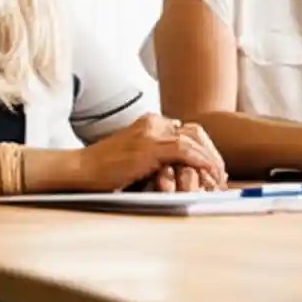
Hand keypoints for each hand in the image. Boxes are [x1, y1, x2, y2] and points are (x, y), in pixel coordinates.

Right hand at [77, 115, 227, 192]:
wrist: (80, 171)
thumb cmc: (106, 171)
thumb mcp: (139, 159)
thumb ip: (161, 158)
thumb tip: (187, 170)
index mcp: (152, 123)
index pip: (189, 131)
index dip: (205, 149)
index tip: (214, 167)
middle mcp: (154, 123)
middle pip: (196, 132)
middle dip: (212, 153)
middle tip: (221, 174)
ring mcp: (151, 132)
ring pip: (194, 140)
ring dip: (210, 160)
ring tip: (218, 178)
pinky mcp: (149, 146)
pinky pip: (185, 150)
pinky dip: (201, 162)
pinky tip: (208, 174)